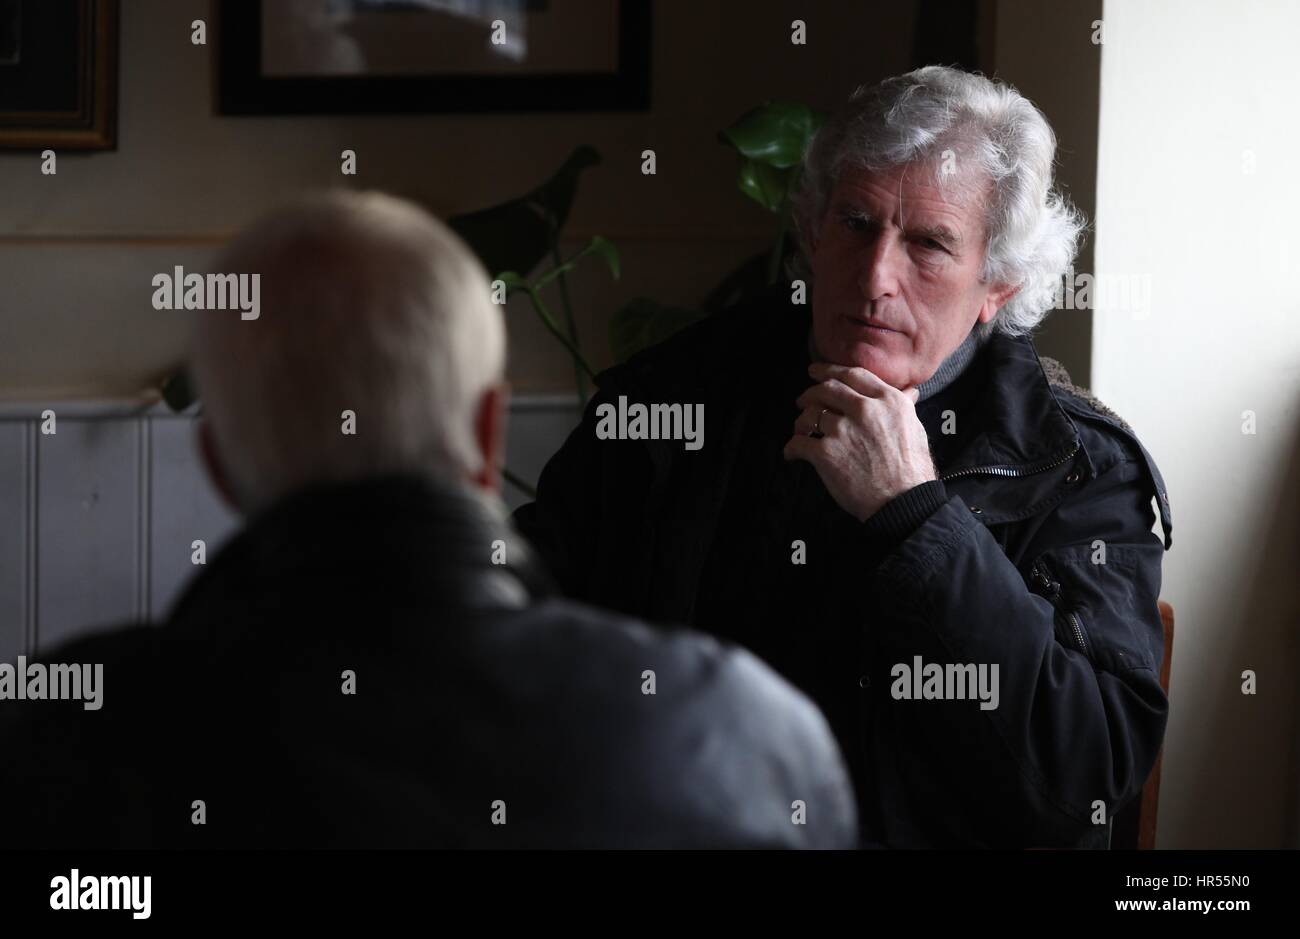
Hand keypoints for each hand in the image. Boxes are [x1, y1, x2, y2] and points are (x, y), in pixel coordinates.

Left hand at [783, 362, 935, 521]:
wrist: (903, 501)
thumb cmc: (912, 469)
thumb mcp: (915, 428)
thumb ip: (905, 406)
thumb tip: (910, 391)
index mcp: (887, 400)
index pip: (852, 375)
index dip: (830, 370)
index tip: (816, 371)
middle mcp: (864, 409)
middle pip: (827, 389)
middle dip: (810, 392)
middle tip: (802, 400)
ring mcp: (843, 430)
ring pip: (810, 414)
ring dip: (801, 422)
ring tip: (800, 429)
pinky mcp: (826, 453)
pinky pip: (798, 443)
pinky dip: (791, 448)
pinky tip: (792, 453)